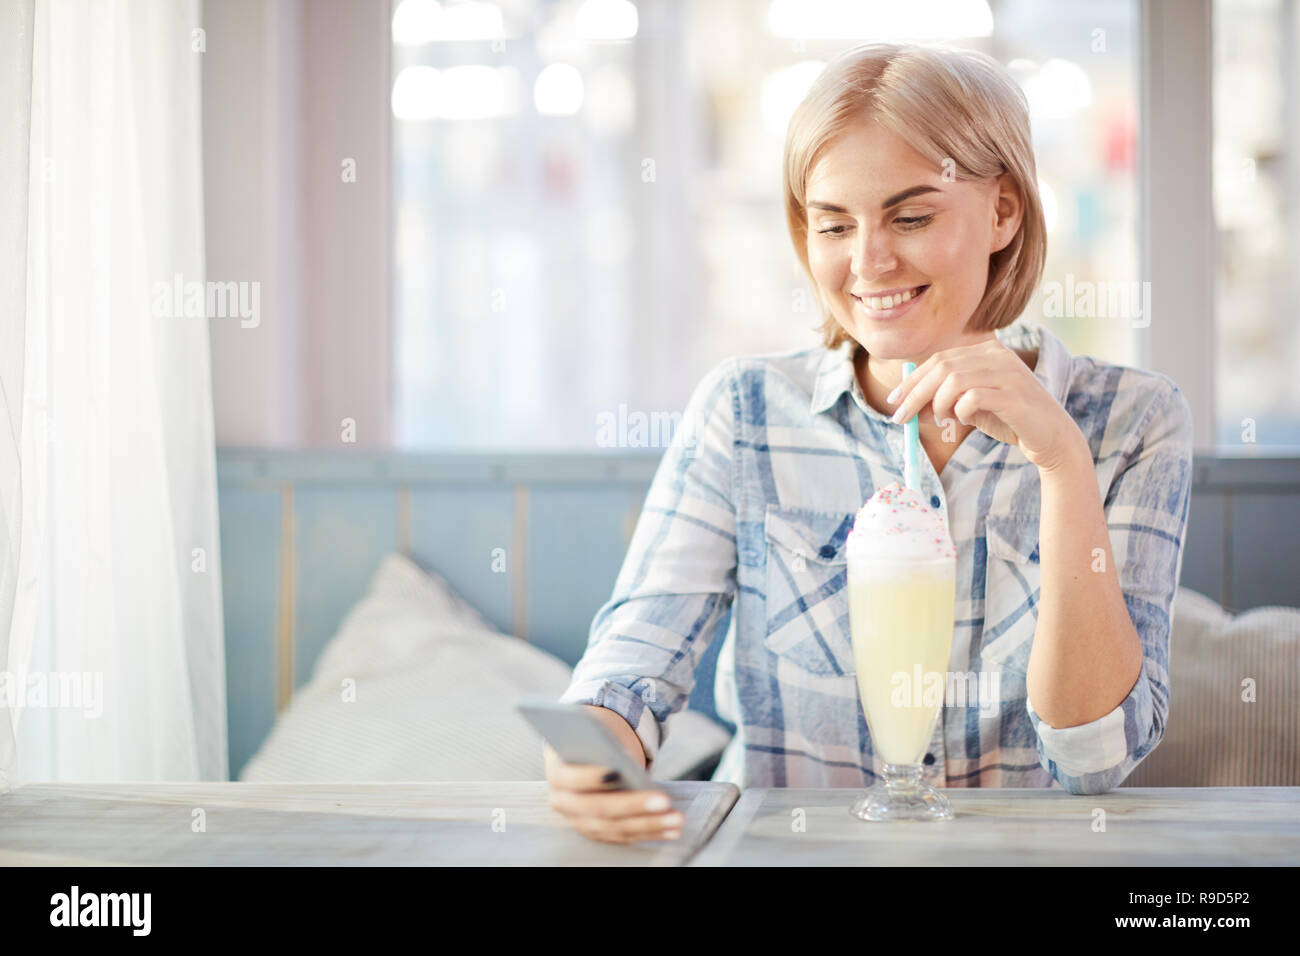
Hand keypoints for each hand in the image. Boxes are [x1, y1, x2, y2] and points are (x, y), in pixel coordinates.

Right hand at [543, 723, 683, 844]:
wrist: (584, 751)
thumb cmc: (592, 738)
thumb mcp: (592, 730)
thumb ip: (600, 740)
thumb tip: (622, 755)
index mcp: (558, 774)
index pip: (572, 779)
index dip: (591, 777)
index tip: (615, 771)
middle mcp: (564, 803)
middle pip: (600, 809)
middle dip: (634, 806)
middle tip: (664, 801)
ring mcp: (581, 821)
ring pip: (616, 828)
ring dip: (649, 825)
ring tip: (676, 819)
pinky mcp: (599, 831)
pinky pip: (625, 835)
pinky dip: (650, 833)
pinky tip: (672, 829)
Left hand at [886, 337, 1084, 471]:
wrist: (1050, 437)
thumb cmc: (1008, 420)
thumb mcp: (971, 407)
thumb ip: (943, 401)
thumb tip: (907, 407)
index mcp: (987, 351)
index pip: (940, 359)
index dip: (912, 380)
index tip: (893, 401)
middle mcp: (998, 355)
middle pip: (942, 367)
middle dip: (915, 394)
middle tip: (900, 418)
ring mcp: (1009, 373)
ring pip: (954, 379)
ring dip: (938, 404)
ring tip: (942, 420)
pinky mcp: (1015, 395)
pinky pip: (973, 397)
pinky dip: (960, 410)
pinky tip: (965, 420)